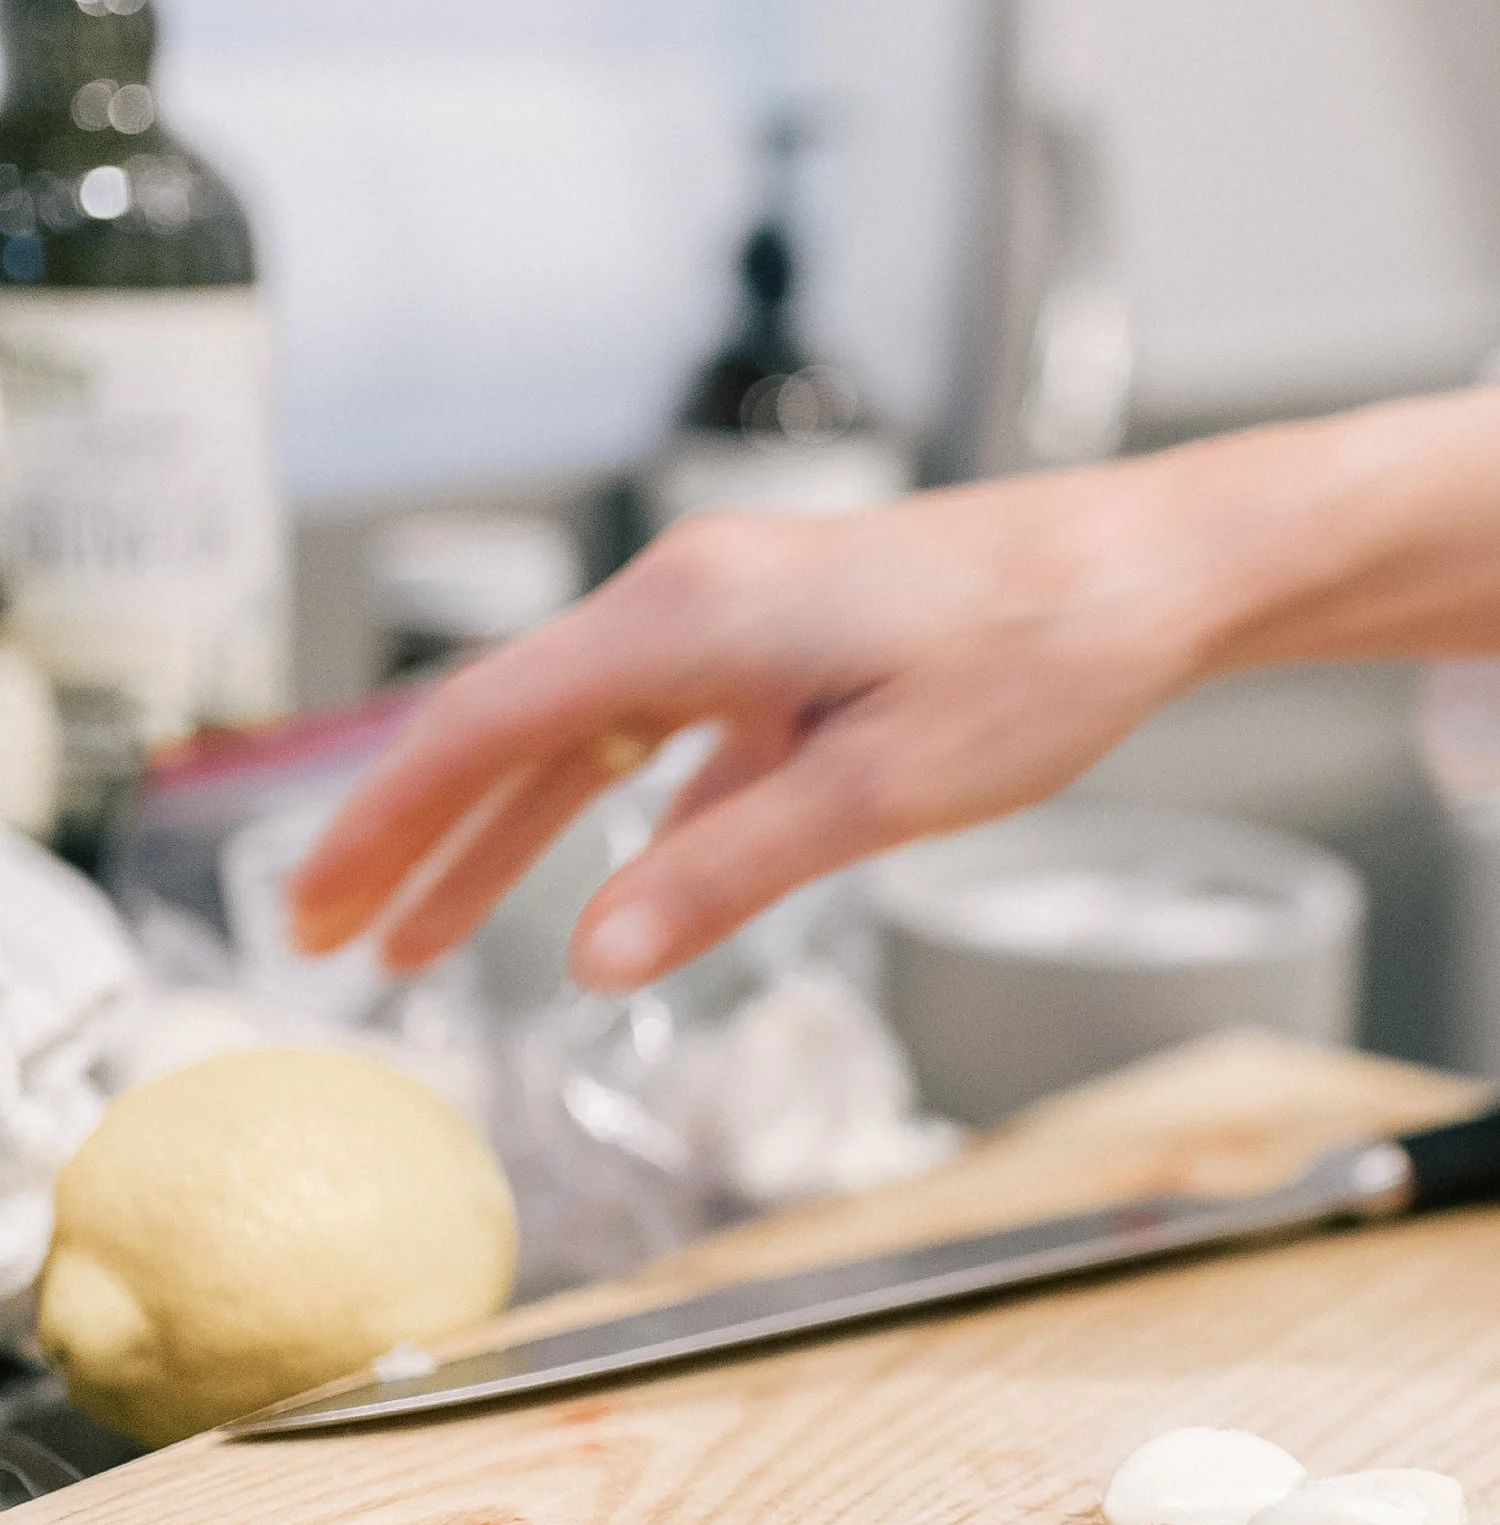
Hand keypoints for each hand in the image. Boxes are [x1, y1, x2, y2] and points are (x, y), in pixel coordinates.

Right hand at [286, 379, 1499, 991]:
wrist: (1157, 566)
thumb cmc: (1042, 655)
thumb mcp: (884, 789)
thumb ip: (730, 873)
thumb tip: (595, 959)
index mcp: (690, 618)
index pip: (485, 726)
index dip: (387, 824)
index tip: (317, 908)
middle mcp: (693, 602)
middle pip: (509, 729)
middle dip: (412, 838)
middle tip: (328, 940)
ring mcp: (742, 621)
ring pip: (584, 742)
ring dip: (507, 840)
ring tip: (429, 941)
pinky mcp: (794, 649)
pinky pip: (667, 741)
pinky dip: (618, 820)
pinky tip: (604, 897)